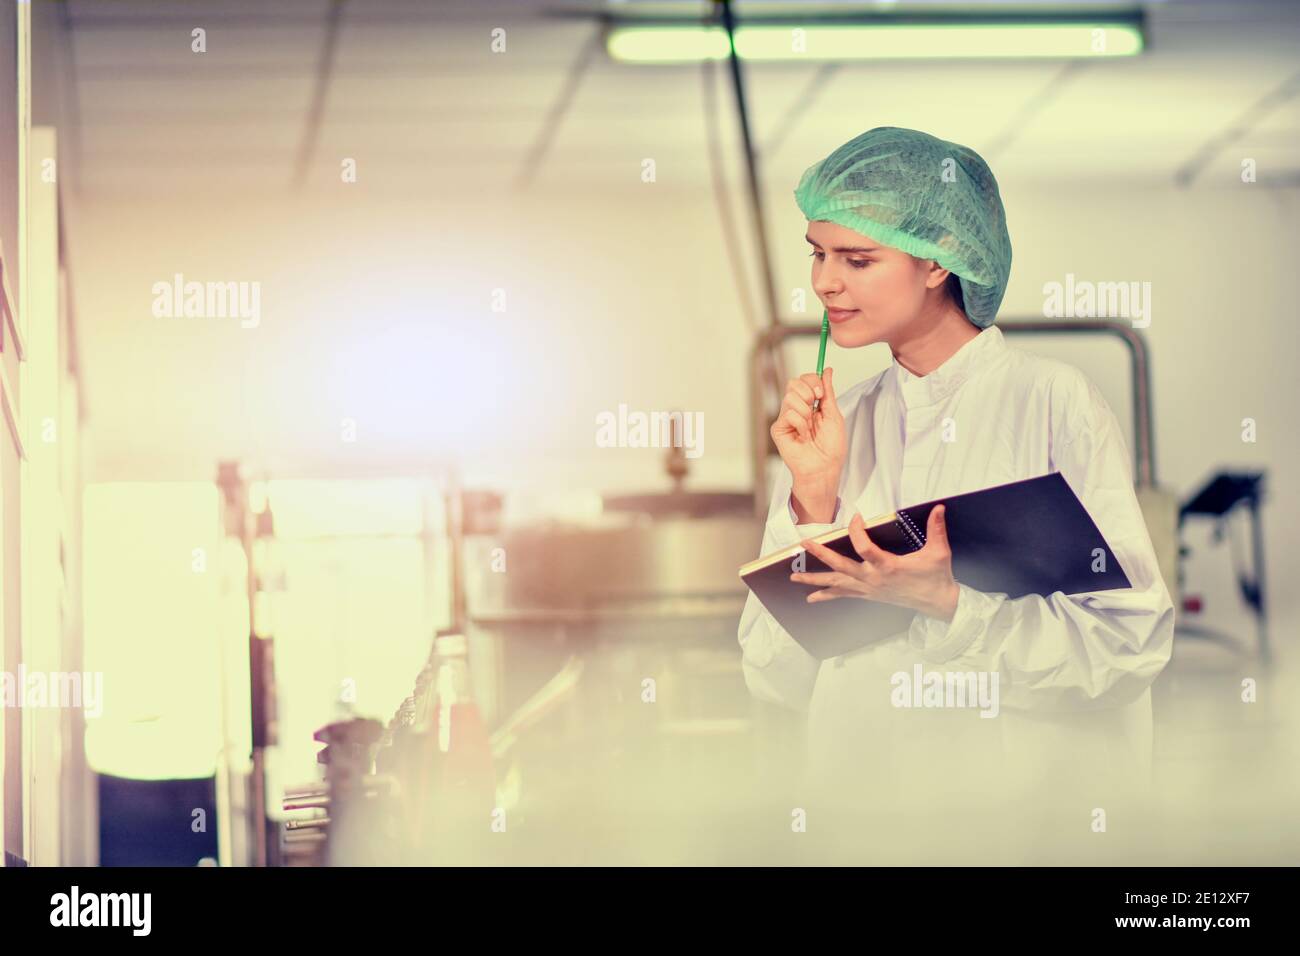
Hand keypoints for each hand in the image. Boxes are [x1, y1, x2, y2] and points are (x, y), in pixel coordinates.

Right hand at [770, 367, 845, 517]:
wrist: (824, 467)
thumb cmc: (831, 446)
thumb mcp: (834, 414)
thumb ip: (828, 392)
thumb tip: (827, 370)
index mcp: (810, 403)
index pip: (804, 379)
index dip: (812, 381)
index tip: (821, 394)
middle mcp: (796, 408)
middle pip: (793, 382)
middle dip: (808, 393)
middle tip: (815, 409)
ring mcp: (786, 418)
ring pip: (790, 397)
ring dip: (805, 413)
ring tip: (809, 429)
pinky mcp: (778, 428)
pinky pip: (788, 414)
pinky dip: (800, 425)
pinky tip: (803, 437)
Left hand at [791, 504, 959, 621]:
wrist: (937, 603)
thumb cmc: (936, 577)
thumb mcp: (939, 552)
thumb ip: (937, 529)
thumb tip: (940, 508)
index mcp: (888, 567)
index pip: (865, 548)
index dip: (857, 531)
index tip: (856, 516)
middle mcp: (873, 579)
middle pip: (841, 567)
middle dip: (821, 555)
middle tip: (804, 544)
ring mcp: (868, 589)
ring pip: (837, 584)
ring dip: (814, 580)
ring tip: (794, 577)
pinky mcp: (868, 595)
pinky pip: (843, 595)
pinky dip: (826, 595)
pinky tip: (810, 598)